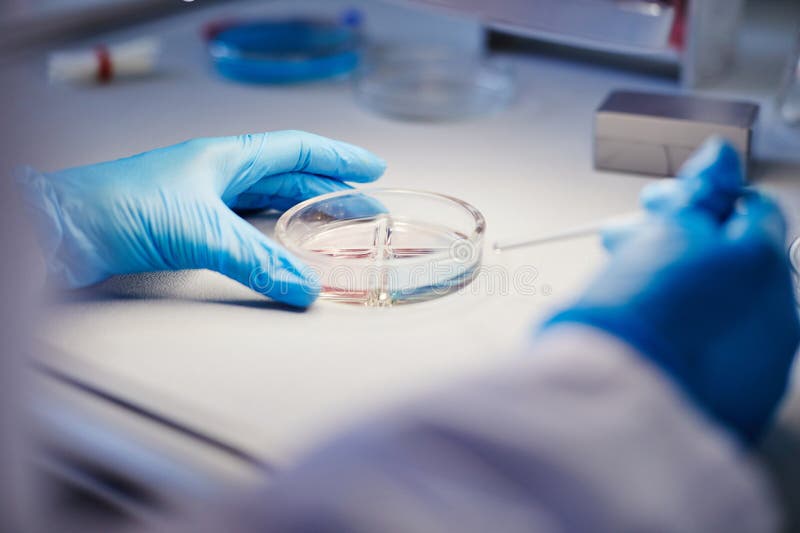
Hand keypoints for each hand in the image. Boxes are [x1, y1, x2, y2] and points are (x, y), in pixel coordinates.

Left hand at [17, 131, 385, 306]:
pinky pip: (245, 229)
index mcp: (226, 156)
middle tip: (364, 210)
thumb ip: (257, 261)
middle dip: (329, 190)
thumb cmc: (121, 207)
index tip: (370, 169)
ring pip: (267, 203)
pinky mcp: (186, 228)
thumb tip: (304, 286)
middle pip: (288, 176)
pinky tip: (284, 251)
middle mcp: (217, 174)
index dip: (338, 157)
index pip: (296, 149)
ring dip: (303, 215)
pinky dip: (272, 239)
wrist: (64, 228)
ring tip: (334, 229)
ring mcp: (202, 200)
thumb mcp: (202, 232)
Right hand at [543, 138, 799, 441]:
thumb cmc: (638, 316)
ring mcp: (756, 360)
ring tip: (626, 278)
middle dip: (680, 236)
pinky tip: (647, 319)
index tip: (666, 204)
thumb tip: (721, 154)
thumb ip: (701, 193)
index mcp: (764, 266)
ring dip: (677, 278)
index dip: (700, 197)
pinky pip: (714, 344)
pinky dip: (686, 326)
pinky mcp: (734, 395)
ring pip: (721, 302)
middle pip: (732, 256)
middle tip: (632, 236)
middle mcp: (775, 315)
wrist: (612, 398)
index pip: (748, 209)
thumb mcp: (668, 231)